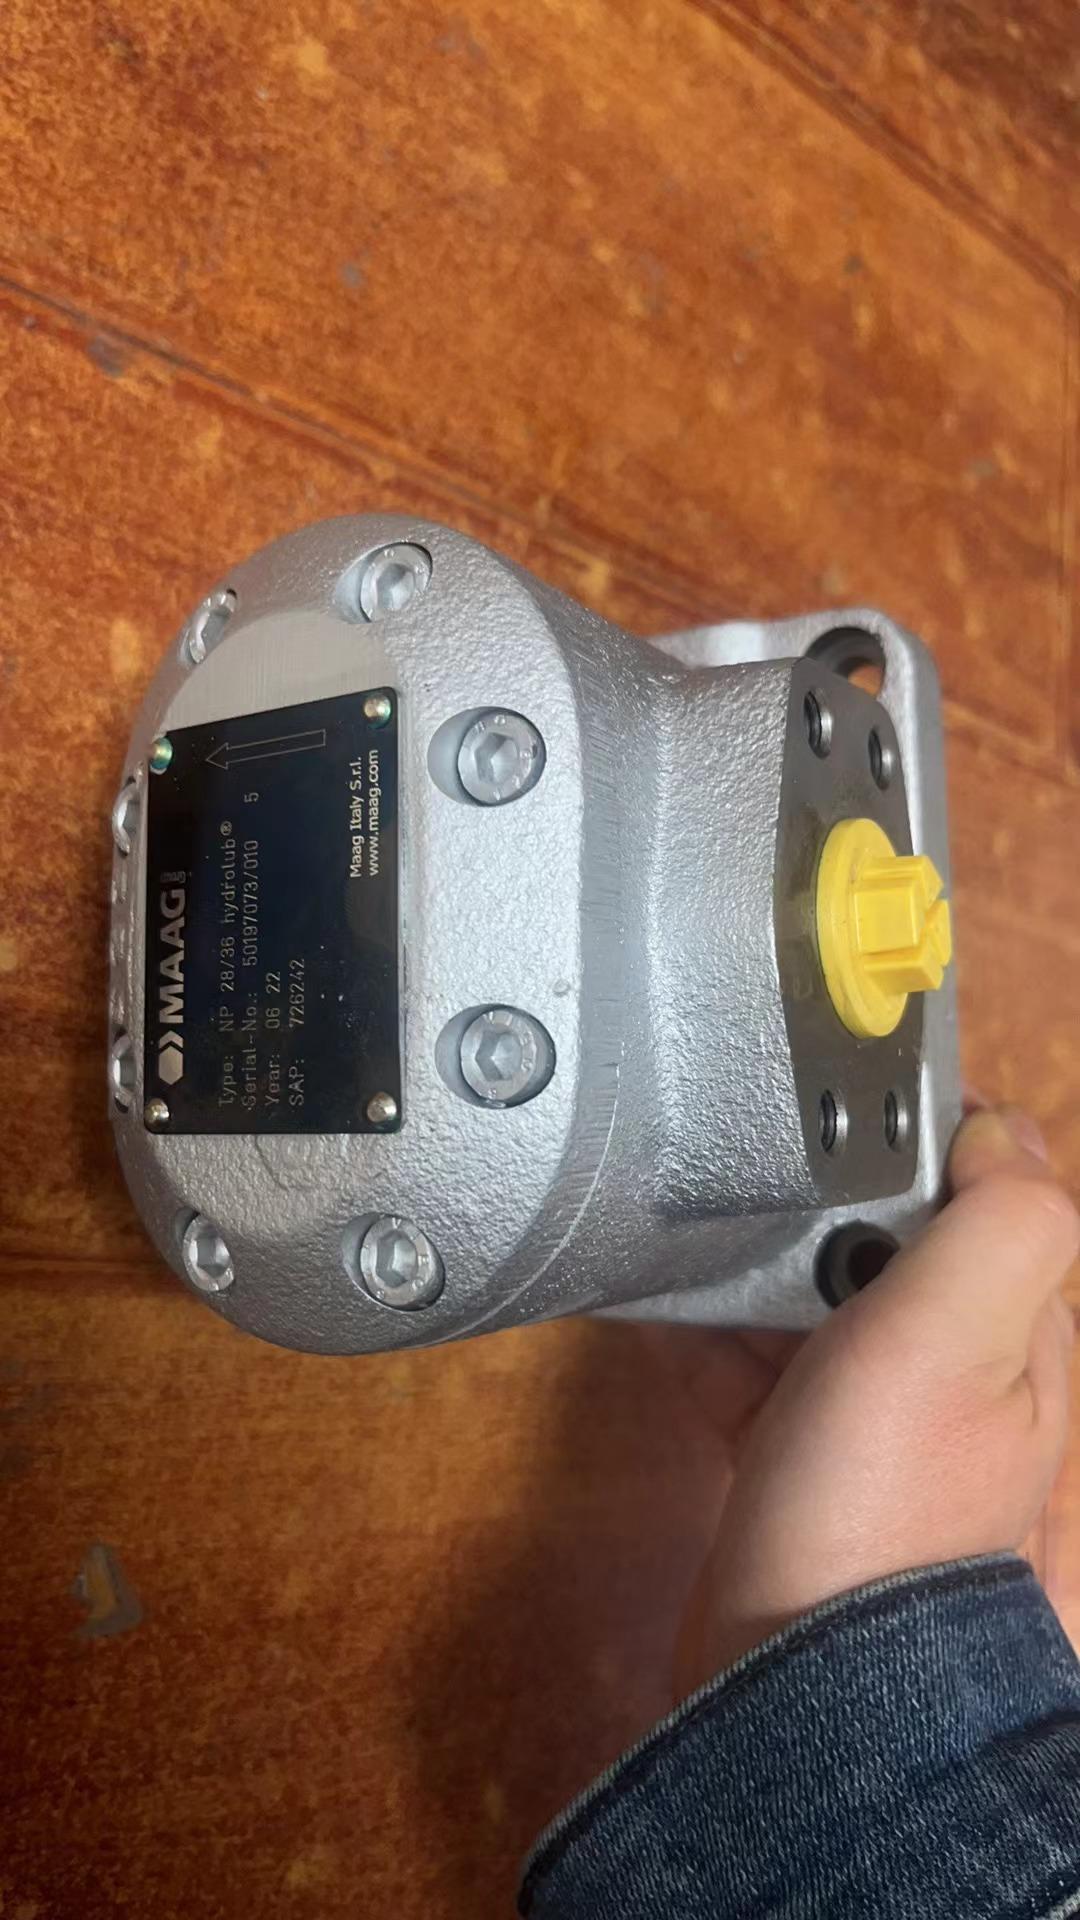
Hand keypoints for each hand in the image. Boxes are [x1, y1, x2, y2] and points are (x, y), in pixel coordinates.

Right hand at [672, 1106, 1079, 1694]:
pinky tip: (653, 1310)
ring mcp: (876, 1425)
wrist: (794, 1684)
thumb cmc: (879, 1504)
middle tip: (751, 1171)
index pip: (990, 1197)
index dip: (927, 1139)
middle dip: (822, 1204)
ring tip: (685, 1227)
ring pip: (813, 1305)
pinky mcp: (797, 1462)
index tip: (845, 1102)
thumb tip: (1003, 1127)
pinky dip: (706, 1339)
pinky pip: (750, 1370)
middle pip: (891, 1244)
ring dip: (752, 1267)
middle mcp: (960, 1376)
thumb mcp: (956, 1339)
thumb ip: (1003, 1224)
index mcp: (1019, 1339)